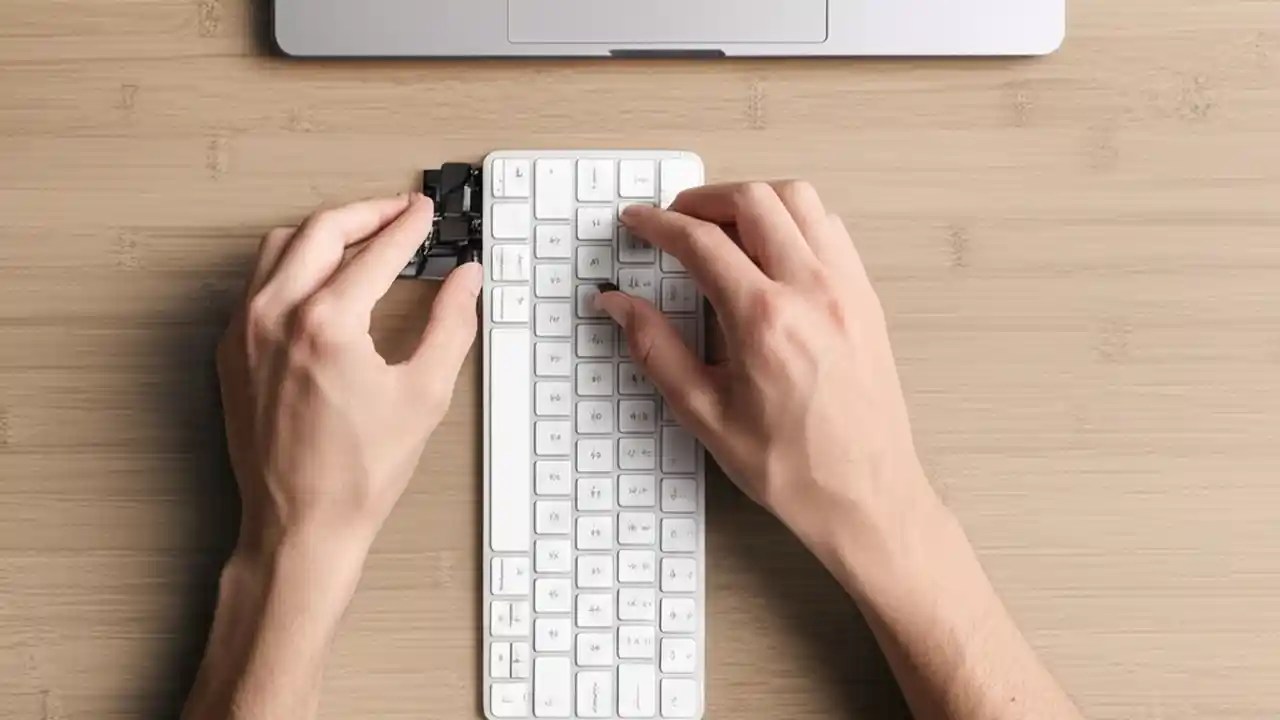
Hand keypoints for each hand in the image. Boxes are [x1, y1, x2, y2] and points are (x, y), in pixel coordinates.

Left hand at [216, 194, 481, 559]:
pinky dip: (293, 265)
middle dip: (367, 213)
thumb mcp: (425, 394)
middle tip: (400, 212)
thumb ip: (451, 324)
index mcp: (326, 324)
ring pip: (280, 248)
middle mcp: (275, 317)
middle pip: (321, 231)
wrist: (301, 524)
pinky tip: (322, 278)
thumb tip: (467, 279)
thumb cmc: (359, 473)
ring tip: (362, 236)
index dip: (409, 226)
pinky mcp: (229, 351)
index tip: (426, 213)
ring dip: (325, 232)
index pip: (376, 252)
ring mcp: (244, 332)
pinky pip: (258, 283)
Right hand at [600, 182, 930, 547]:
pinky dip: (794, 220)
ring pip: (799, 199)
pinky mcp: (866, 298)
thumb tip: (619, 305)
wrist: (866, 496)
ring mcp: (847, 289)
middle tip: (673, 220)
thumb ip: (657, 349)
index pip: (701, 241)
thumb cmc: (794, 468)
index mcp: (765, 321)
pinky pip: (831, 228)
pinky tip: (771, 248)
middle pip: (753, 200)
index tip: (638, 223)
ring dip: (752, 200)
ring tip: (720, 226)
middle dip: (702, 199)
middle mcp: (812, 292)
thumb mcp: (705, 415)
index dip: (658, 224)